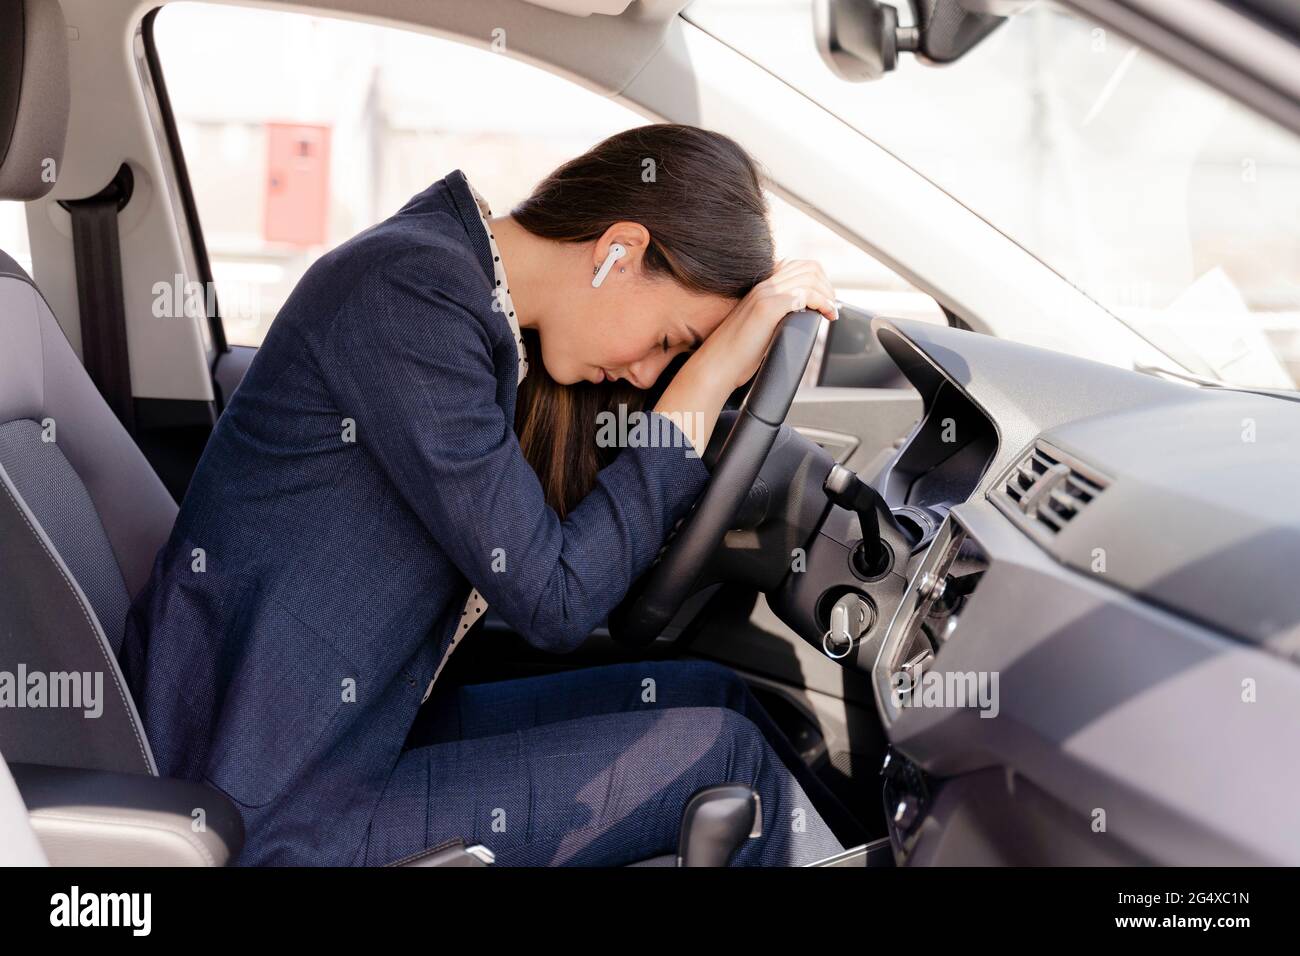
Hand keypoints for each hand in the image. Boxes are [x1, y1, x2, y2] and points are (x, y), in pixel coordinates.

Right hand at [691, 259, 837, 391]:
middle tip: (832, 306)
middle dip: (827, 285)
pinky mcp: (768, 308)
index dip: (817, 280)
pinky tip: (826, 315)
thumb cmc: (736, 354)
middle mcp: (763, 286)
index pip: (795, 266)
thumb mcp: (759, 328)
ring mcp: (765, 295)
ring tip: (831, 311)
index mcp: (760, 288)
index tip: (824, 301)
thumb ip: (775, 317)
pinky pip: (805, 294)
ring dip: (828, 293)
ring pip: (809, 277)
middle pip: (807, 267)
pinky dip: (823, 302)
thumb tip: (796, 321)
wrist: (716, 365)